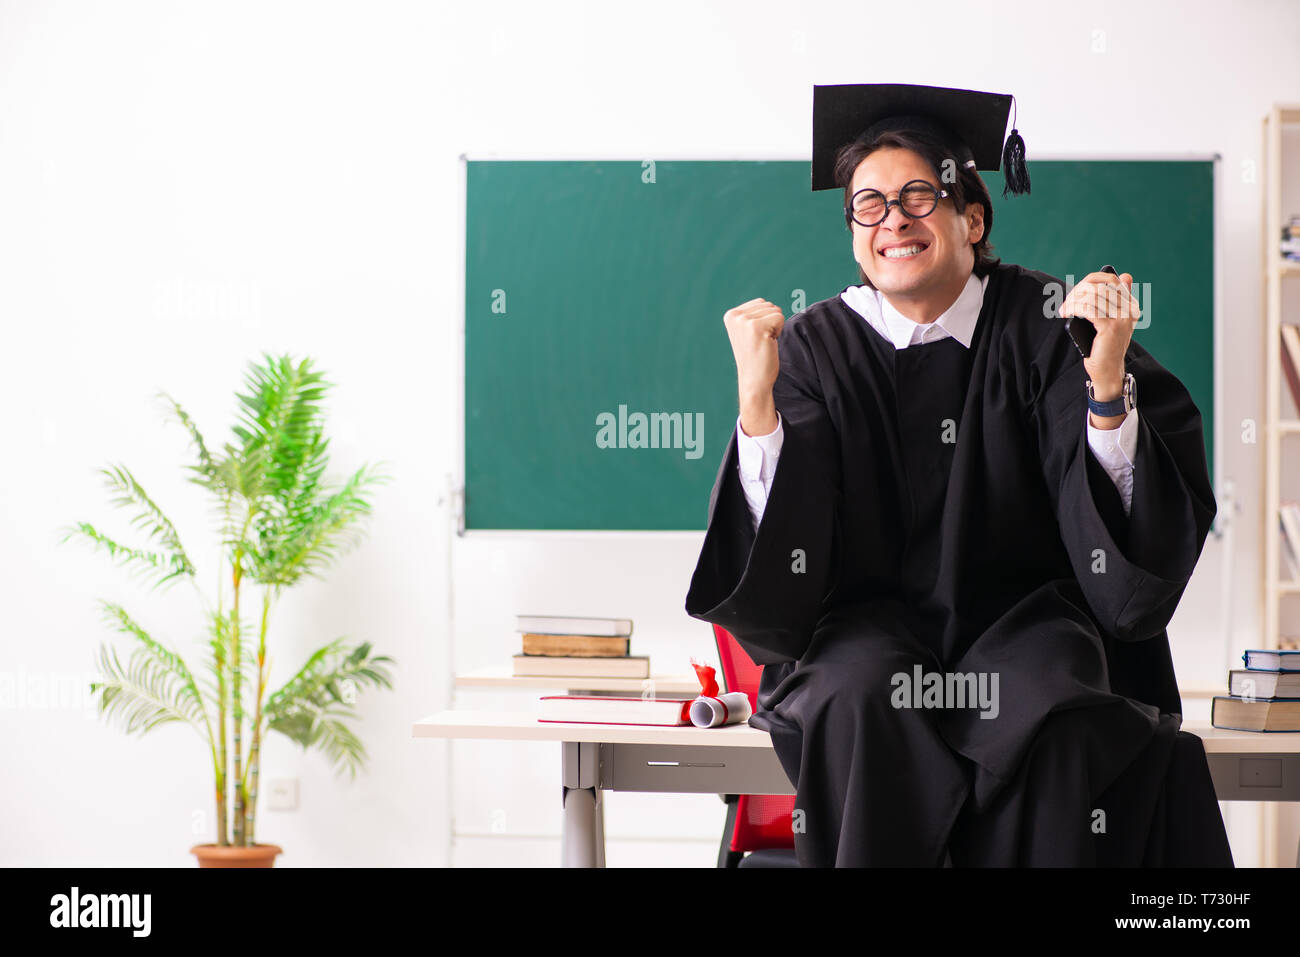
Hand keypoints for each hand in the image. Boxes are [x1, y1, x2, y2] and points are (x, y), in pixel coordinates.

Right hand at [723, 298, 782, 434]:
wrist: (754, 379)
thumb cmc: (755, 356)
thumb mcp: (748, 331)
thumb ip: (754, 315)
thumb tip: (769, 305)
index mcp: (731, 314)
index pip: (761, 303)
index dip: (765, 320)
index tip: (755, 337)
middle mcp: (735, 316)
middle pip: (769, 305)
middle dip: (771, 323)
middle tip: (760, 342)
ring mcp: (744, 321)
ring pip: (775, 311)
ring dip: (775, 328)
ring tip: (763, 343)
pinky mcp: (756, 327)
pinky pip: (780, 318)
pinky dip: (779, 332)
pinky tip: (768, 344)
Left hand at [1060, 271, 1139, 397]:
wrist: (1108, 371)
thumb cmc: (1104, 346)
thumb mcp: (1110, 320)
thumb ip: (1115, 301)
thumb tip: (1126, 276)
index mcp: (1130, 305)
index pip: (1110, 279)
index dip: (1089, 281)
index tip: (1077, 291)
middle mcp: (1129, 309)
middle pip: (1099, 286)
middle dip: (1078, 291)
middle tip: (1067, 303)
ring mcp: (1121, 318)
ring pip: (1092, 296)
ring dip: (1073, 301)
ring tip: (1065, 310)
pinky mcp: (1110, 328)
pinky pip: (1088, 309)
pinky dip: (1074, 308)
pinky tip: (1067, 312)